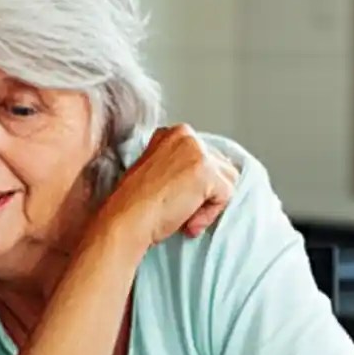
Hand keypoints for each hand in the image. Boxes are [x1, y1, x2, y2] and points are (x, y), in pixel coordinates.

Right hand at [98, 124, 238, 249]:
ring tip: (183, 216)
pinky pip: (226, 196)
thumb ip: (179, 165)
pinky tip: (187, 221)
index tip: (178, 198)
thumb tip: (200, 179)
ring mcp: (198, 152)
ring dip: (208, 204)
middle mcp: (187, 136)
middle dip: (206, 192)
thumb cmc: (134, 203)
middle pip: (220, 167)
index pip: (206, 157)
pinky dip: (209, 215)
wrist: (126, 219)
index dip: (196, 183)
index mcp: (175, 133)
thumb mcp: (156, 170)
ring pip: (227, 180)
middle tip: (181, 211)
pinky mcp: (208, 172)